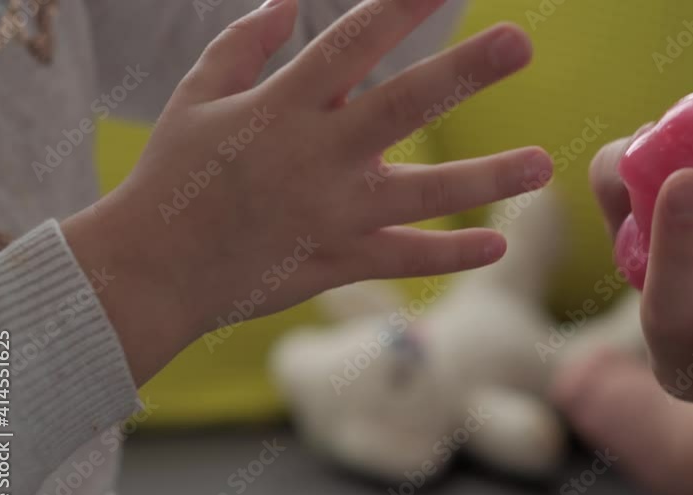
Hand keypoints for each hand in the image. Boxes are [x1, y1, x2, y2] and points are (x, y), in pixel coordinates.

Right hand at [63, 0, 551, 383]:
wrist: (152, 270)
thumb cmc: (172, 176)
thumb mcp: (194, 98)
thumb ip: (241, 46)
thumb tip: (287, 2)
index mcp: (282, 106)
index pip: (351, 41)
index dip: (400, 5)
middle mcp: (316, 155)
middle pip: (404, 105)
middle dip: (464, 71)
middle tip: (519, 43)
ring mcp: (333, 212)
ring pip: (424, 192)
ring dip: (487, 177)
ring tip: (541, 164)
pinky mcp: (339, 260)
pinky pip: (406, 256)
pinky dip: (452, 252)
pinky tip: (497, 243)